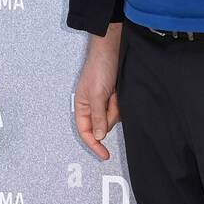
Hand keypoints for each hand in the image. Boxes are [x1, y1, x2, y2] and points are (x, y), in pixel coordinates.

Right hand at [74, 30, 121, 159]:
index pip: (86, 132)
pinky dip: (121, 102)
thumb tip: (98, 137)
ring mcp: (104, 100)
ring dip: (117, 107)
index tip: (104, 155)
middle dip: (110, 116)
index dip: (94, 145)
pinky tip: (120, 91)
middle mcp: (92, 105)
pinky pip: (120, 108)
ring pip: (113, 117)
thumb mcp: (97, 95)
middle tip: (112, 100)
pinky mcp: (114, 96)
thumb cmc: (99, 68)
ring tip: (116, 91)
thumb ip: (97, 117)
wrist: (112, 48)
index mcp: (82, 106)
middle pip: (102, 125)